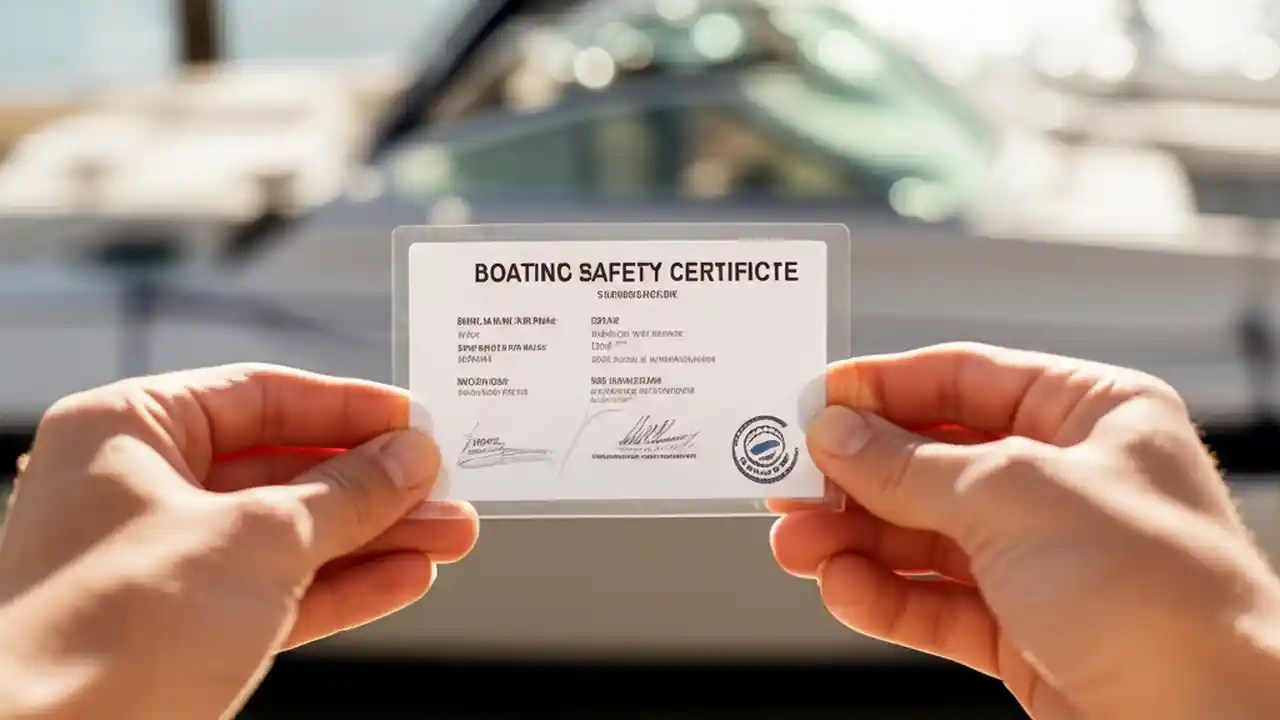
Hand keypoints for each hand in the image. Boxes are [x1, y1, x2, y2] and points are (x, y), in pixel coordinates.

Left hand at [0, 365, 477, 718]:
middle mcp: (141, 489)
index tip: (416, 419)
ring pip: (290, 535)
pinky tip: (404, 578)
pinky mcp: (182, 628)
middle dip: (375, 485)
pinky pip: (278, 591)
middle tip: (445, 488)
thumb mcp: (257, 540)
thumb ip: (346, 494)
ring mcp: (161, 562)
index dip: (348, 406)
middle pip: (284, 468)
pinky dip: (342, 586)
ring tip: (451, 536)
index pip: (261, 395)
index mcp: (128, 431)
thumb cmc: (113, 632)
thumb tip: (411, 458)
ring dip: (374, 538)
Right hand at [771, 344, 1279, 718]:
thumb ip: (910, 464)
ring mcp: (1042, 559)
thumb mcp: (1015, 497)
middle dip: (856, 476)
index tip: (813, 401)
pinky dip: (884, 594)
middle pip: (932, 460)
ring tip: (798, 547)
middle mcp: (1067, 482)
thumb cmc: (1161, 597)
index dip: (882, 389)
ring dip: (856, 539)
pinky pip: (933, 600)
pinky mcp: (1021, 630)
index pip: (964, 379)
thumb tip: (834, 432)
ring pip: (923, 535)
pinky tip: (844, 589)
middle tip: (790, 484)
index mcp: (1093, 416)